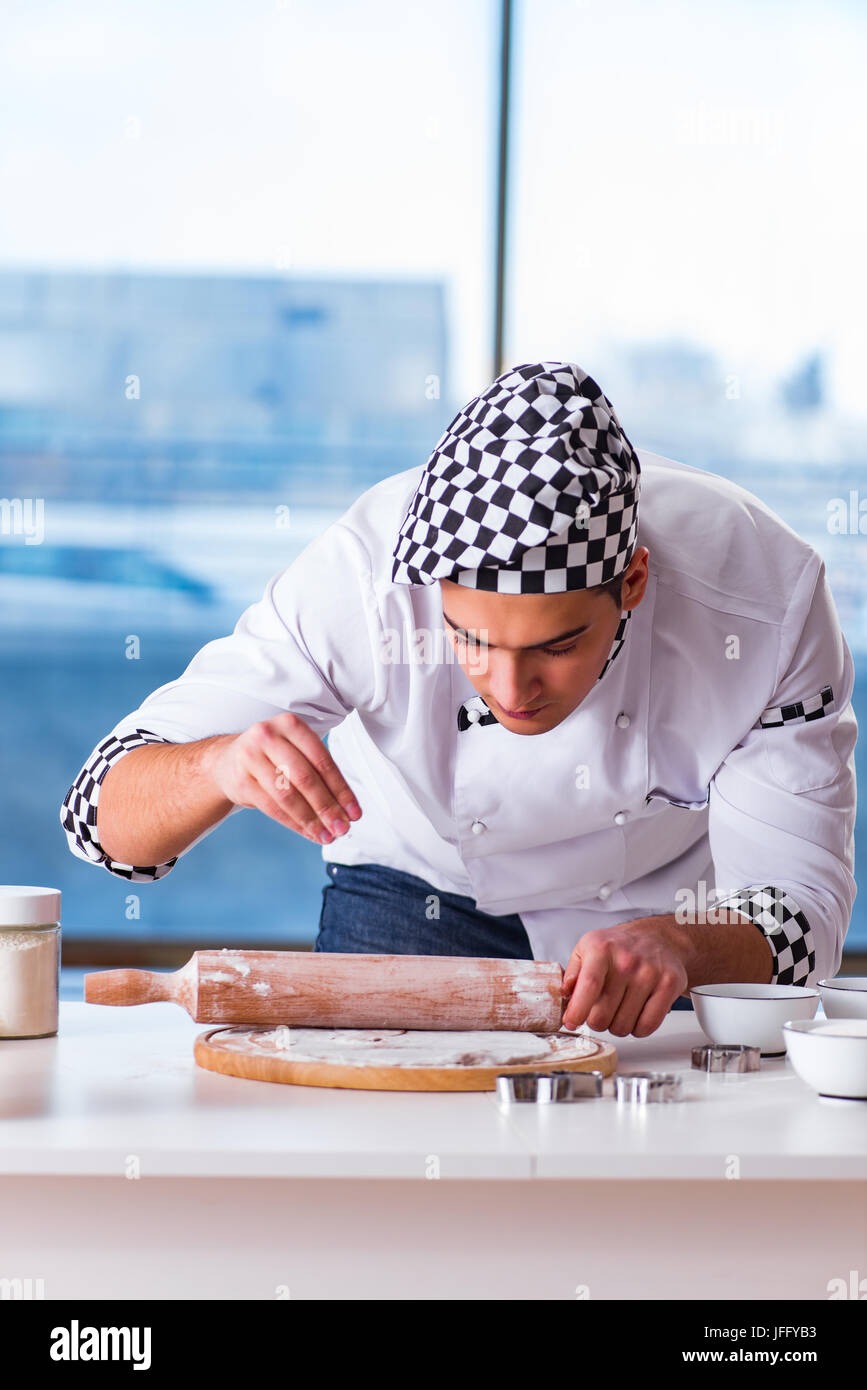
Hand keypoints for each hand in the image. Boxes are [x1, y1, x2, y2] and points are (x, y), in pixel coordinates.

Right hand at [204, 713, 361, 844]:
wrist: (228, 760)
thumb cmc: (272, 756)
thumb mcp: (296, 751)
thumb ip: (321, 773)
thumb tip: (347, 809)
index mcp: (290, 725)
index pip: (322, 760)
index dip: (341, 789)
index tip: (354, 812)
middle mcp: (268, 736)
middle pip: (305, 778)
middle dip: (328, 807)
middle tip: (342, 828)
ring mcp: (250, 757)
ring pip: (288, 795)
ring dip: (311, 819)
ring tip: (326, 835)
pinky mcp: (240, 781)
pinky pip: (272, 807)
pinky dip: (294, 823)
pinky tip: (308, 832)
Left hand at [561, 916, 688, 1037]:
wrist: (658, 937)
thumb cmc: (619, 946)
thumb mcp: (587, 947)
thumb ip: (572, 972)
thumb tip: (564, 994)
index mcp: (602, 949)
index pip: (589, 986)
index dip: (578, 1010)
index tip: (571, 1022)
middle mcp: (627, 961)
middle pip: (603, 1014)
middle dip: (596, 1021)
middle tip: (600, 1011)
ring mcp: (650, 973)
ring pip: (624, 1026)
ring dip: (618, 1026)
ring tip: (620, 1009)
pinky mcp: (669, 985)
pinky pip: (647, 1026)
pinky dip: (638, 1029)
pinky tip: (636, 1015)